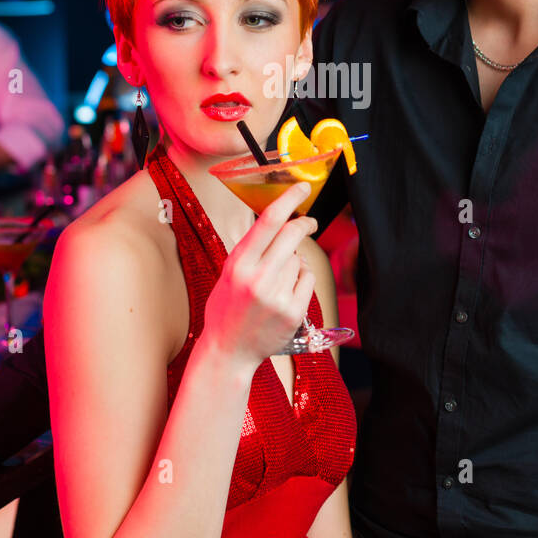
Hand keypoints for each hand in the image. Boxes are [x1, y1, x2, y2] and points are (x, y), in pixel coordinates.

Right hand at [202, 181, 317, 370]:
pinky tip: (287, 292)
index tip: (303, 186)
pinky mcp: (293, 312)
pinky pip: (307, 279)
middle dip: (305, 223)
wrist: (228, 350)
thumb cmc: (227, 308)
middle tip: (310, 221)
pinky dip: (302, 280)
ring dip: (295, 261)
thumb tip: (282, 223)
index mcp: (238, 263)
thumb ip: (252, 249)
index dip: (289, 199)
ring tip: (277, 280)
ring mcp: (277, 296)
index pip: (268, 221)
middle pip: (292, 234)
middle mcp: (258, 278)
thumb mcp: (229, 273)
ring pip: (300, 259)